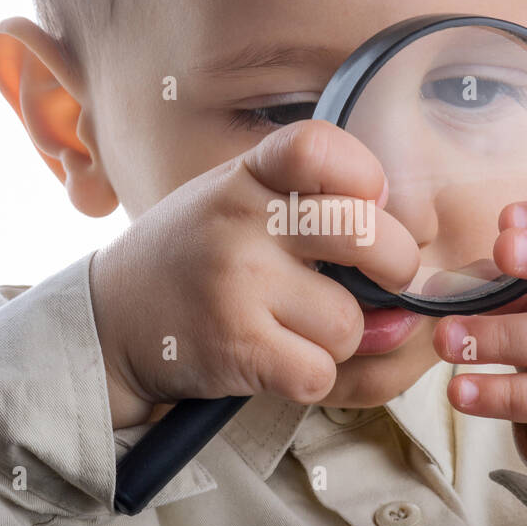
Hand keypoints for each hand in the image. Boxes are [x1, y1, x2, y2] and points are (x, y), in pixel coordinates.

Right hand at [89, 120, 419, 429]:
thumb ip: (319, 215)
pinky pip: (319, 372)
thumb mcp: (239, 204)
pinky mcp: (234, 347)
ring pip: (349, 322)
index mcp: (245, 176)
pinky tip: (276, 361)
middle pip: (367, 235)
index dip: (365, 176)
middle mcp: (239, 222)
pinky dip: (309, 378)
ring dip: (338, 339)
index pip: (319, 147)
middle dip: (394, 267)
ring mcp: (235, 285)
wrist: (110, 321)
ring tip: (294, 328)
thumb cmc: (197, 260)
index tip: (368, 203)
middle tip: (382, 281)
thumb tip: (416, 273)